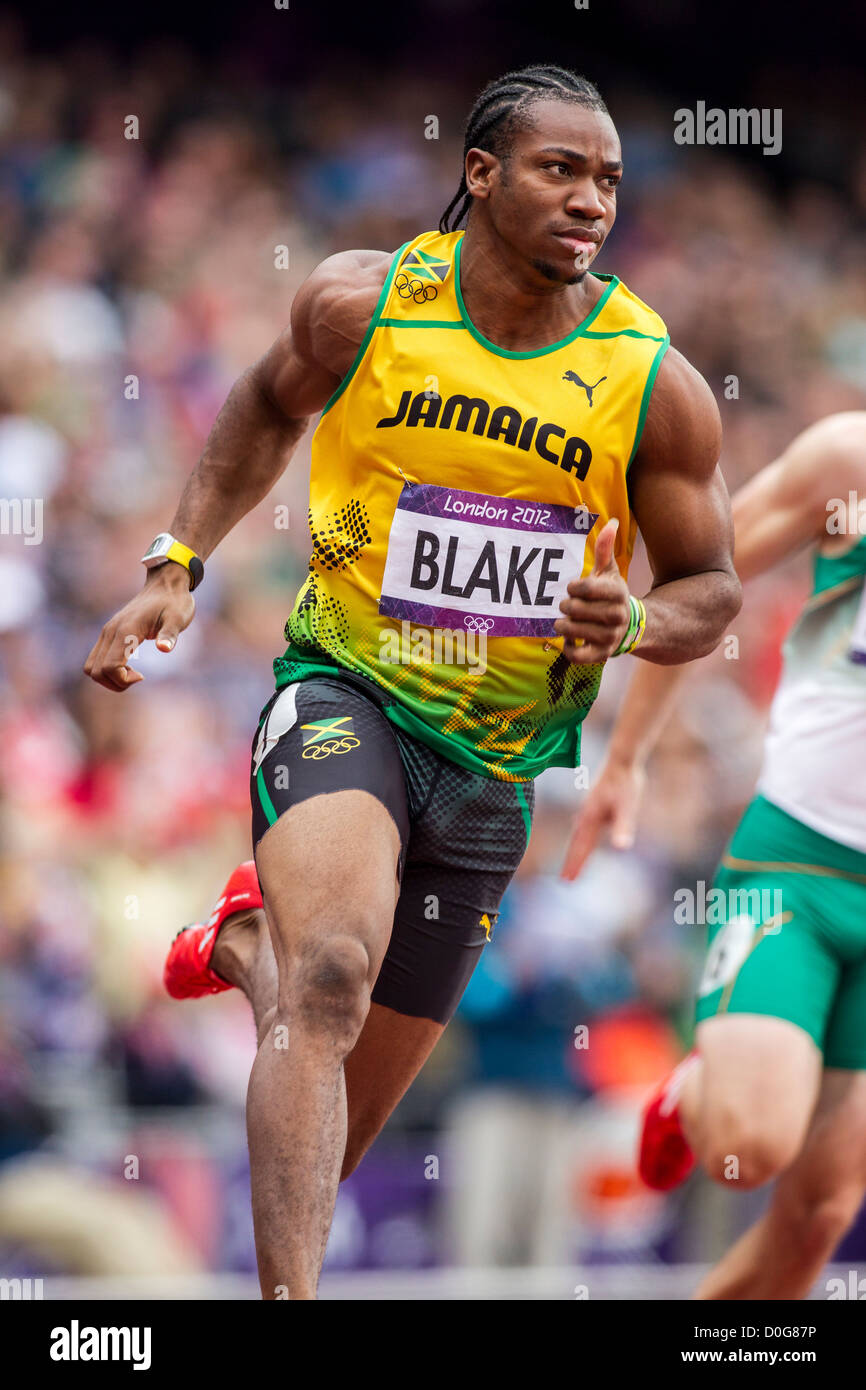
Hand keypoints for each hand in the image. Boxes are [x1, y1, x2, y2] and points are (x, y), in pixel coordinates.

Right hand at [83, 565, 195, 691]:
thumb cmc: (175, 603)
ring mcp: (107, 632)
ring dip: (110, 678)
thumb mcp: (179, 618)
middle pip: (95, 671)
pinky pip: (96, 660)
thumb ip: (170, 634)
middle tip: (138, 677)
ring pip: (91, 667)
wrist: (166, 584)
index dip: (123, 679)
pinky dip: (108, 670)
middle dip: (115, 683)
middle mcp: (110, 632)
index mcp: (125, 631)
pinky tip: (130, 667)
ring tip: (133, 673)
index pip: (109, 667)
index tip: (143, 676)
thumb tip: (164, 648)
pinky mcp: (109, 634)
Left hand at [554, 517, 630, 662]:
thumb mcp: (610, 572)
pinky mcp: (602, 655)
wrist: (630, 627)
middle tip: (567, 605)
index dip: (574, 587)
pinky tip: (569, 640)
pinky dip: (568, 649)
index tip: (572, 587)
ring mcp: (610, 637)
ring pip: (574, 631)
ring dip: (563, 626)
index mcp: (618, 593)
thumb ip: (605, 549)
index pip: (588, 588)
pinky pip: (578, 656)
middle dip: (566, 606)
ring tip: (564, 621)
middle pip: (576, 610)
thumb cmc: (611, 595)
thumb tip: (609, 522)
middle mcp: (616, 616)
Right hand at [561, 757, 646, 879]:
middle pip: (576, 844)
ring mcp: (589, 810)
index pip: (581, 848)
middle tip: (565, 880)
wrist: (622, 761)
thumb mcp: (627, 807)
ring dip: (574, 850)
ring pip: (578, 834)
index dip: (575, 864)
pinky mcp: (595, 804)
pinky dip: (579, 835)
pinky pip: (584, 825)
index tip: (566, 881)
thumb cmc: (625, 784)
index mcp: (591, 819)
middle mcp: (586, 816)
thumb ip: (623, 827)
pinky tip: (578, 831)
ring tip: (570, 864)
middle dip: (571, 862)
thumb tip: (621, 848)